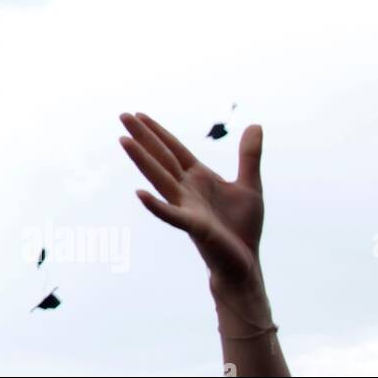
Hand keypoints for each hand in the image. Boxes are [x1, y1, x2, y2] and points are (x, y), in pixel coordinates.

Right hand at [119, 113, 264, 292]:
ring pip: (160, 179)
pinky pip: (172, 215)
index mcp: (198, 177)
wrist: (245, 262)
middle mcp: (187, 189)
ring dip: (142, 160)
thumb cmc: (242, 227)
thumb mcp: (249, 184)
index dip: (157, 131)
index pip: (174, 149)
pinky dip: (156, 205)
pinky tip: (140, 194)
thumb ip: (249, 156)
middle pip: (161, 157)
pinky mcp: (194, 227)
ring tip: (124, 141)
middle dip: (143, 136)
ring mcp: (187, 207)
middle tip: (122, 116)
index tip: (138, 115)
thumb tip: (255, 125)